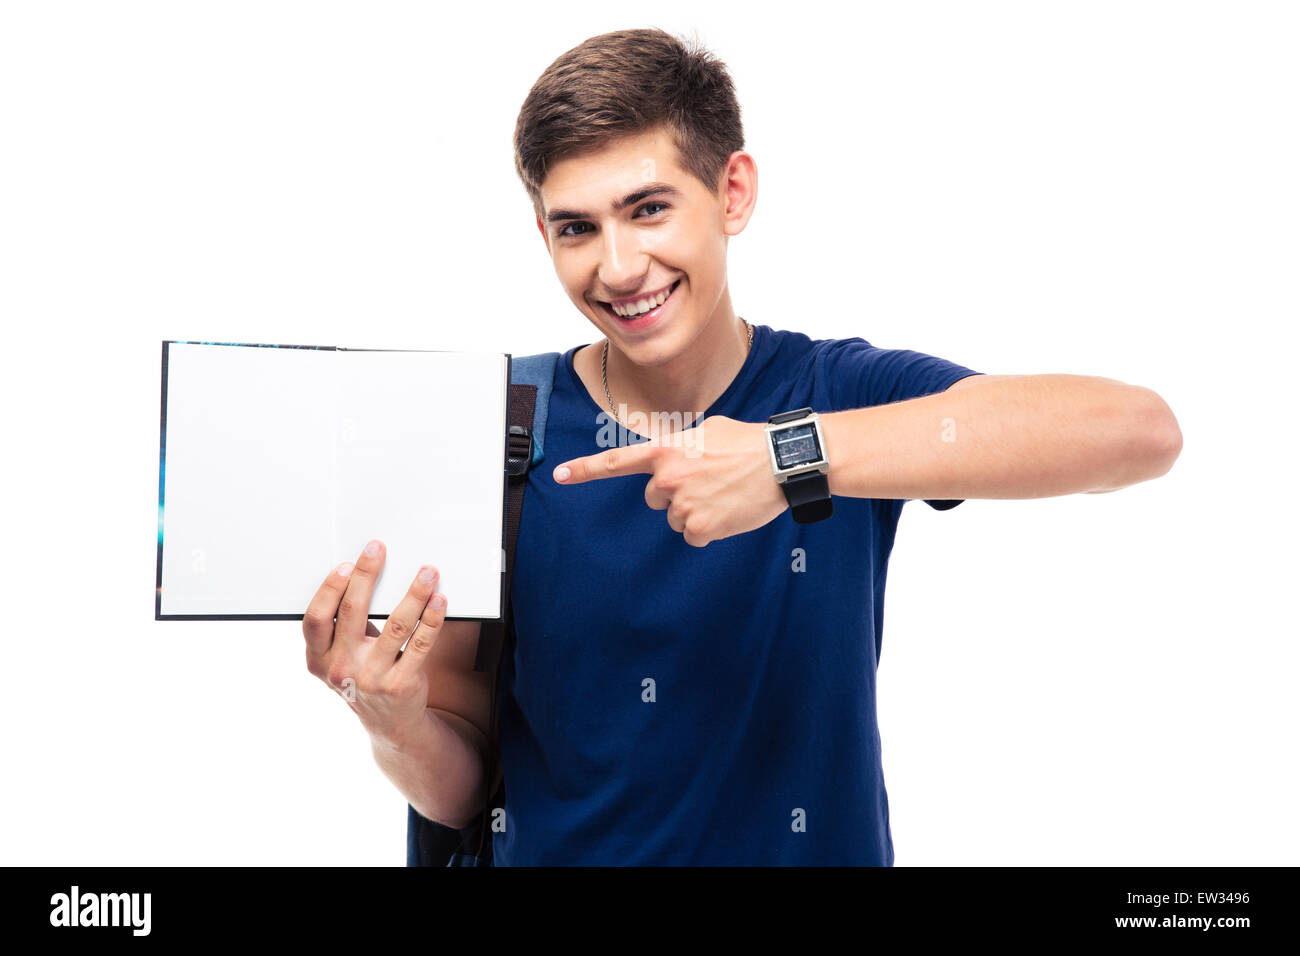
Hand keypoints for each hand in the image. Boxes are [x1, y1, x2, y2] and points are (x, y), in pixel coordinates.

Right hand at [302, 538, 446, 747]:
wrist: (390, 723)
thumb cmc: (363, 676)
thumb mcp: (340, 658)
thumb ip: (341, 627)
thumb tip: (358, 576)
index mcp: (319, 659)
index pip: (316, 620)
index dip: (329, 590)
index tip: (345, 565)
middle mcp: (342, 669)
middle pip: (353, 613)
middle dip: (366, 575)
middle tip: (378, 549)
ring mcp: (372, 678)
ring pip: (396, 624)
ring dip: (414, 593)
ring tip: (427, 572)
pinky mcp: (402, 683)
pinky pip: (421, 644)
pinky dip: (432, 619)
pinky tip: (439, 601)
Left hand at [551, 415, 787, 546]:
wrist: (781, 461)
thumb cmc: (748, 443)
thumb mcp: (707, 431)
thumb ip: (680, 446)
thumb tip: (671, 459)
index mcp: (665, 451)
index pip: (616, 462)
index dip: (585, 469)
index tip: (560, 474)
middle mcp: (667, 478)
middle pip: (654, 498)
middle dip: (675, 493)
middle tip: (708, 480)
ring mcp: (682, 504)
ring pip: (676, 518)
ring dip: (695, 510)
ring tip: (724, 493)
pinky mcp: (700, 527)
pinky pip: (694, 535)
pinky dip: (709, 528)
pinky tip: (728, 510)